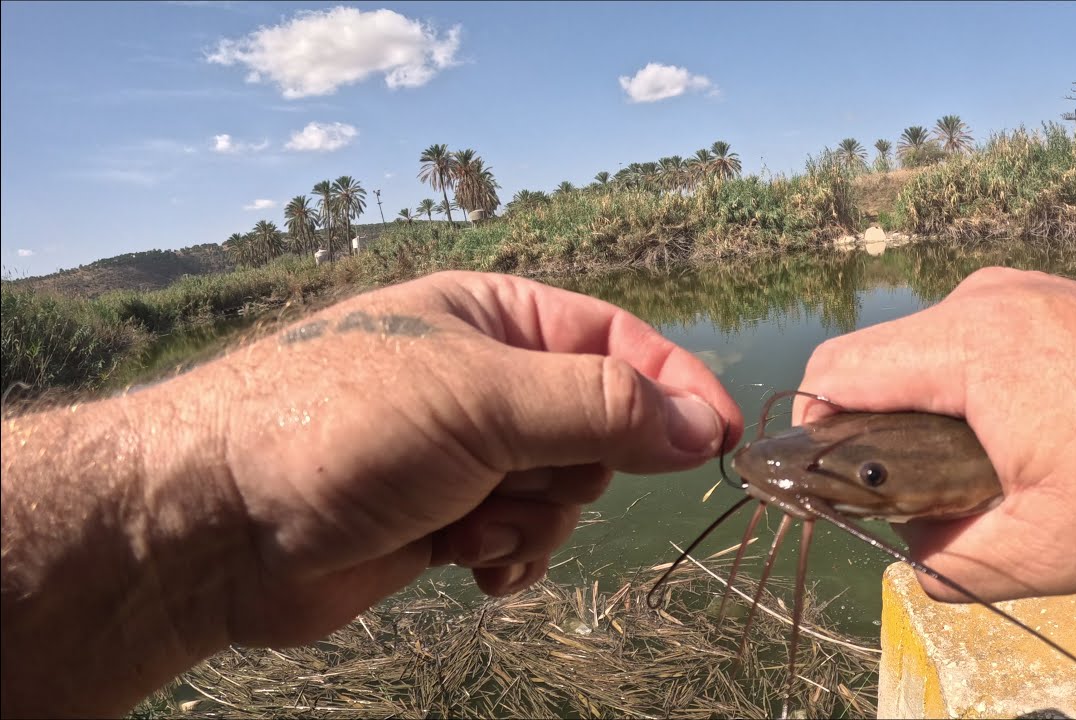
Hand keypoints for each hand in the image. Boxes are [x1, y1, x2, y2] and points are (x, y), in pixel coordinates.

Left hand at [148, 270, 741, 646]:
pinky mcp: (447, 516)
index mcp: (495, 318)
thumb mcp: (481, 399)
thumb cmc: (338, 427)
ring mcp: (467, 452)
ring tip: (475, 526)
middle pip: (599, 426)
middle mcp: (486, 379)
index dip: (677, 386)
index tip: (728, 437)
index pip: (619, 342)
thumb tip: (704, 423)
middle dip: (577, 467)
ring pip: (564, 491)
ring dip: (536, 519)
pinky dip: (512, 554)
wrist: (215, 525)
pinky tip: (474, 566)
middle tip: (524, 476)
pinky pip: (524, 536)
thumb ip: (598, 408)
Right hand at [795, 267, 1075, 600]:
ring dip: (931, 416)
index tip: (836, 487)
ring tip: (985, 474)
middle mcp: (986, 300)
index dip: (814, 434)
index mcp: (971, 346)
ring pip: (927, 353)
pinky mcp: (1055, 300)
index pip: (837, 372)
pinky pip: (976, 343)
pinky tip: (1023, 439)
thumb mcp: (1049, 551)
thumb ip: (950, 563)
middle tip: (921, 499)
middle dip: (879, 434)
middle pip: (879, 361)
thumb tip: (911, 552)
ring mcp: (1025, 291)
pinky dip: (973, 393)